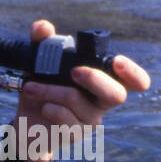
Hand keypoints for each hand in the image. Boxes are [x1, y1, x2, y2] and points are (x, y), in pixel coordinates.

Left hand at [15, 19, 150, 161]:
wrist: (27, 121)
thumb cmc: (43, 88)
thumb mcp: (41, 63)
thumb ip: (43, 42)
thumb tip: (43, 27)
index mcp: (103, 80)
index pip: (133, 81)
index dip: (133, 73)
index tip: (118, 62)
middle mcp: (102, 101)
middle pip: (117, 95)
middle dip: (95, 79)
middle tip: (74, 71)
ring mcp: (90, 119)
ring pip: (77, 100)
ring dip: (50, 90)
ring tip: (31, 87)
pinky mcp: (75, 134)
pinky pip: (65, 119)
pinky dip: (50, 107)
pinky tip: (41, 105)